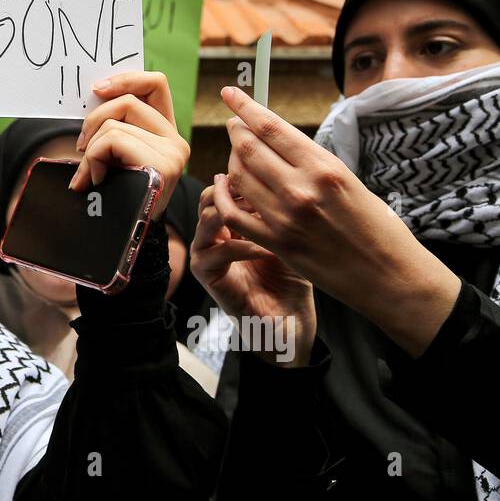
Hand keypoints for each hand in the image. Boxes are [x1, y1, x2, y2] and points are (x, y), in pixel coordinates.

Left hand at [69, 71, 188, 219]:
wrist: (126, 240)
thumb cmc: (117, 196)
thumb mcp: (116, 156)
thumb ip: (115, 127)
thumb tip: (93, 95)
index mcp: (166, 131)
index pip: (156, 83)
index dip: (126, 78)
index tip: (96, 89)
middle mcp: (176, 139)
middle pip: (128, 100)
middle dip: (93, 119)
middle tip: (80, 146)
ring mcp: (172, 152)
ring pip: (114, 125)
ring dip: (90, 150)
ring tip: (88, 175)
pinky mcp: (163, 165)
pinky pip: (113, 141)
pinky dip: (93, 159)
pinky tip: (95, 180)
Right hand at [191, 177, 314, 365]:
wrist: (290, 324)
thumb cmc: (293, 281)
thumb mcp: (290, 237)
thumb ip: (278, 210)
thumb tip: (286, 176)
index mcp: (230, 223)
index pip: (225, 187)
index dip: (245, 179)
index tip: (274, 179)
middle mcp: (214, 235)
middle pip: (209, 196)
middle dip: (237, 192)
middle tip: (267, 195)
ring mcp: (207, 254)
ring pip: (207, 218)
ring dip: (239, 214)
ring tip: (266, 218)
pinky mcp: (207, 277)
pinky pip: (215, 251)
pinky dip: (243, 247)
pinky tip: (267, 250)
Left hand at [213, 86, 459, 356]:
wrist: (389, 275)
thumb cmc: (378, 227)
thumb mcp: (349, 181)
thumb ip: (312, 164)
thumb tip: (279, 144)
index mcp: (324, 167)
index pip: (271, 127)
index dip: (245, 107)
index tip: (230, 93)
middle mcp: (301, 189)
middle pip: (248, 148)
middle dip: (236, 131)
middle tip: (234, 125)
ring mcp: (285, 217)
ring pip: (238, 178)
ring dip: (231, 162)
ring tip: (235, 155)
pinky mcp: (276, 243)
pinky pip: (234, 214)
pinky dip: (225, 196)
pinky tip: (225, 187)